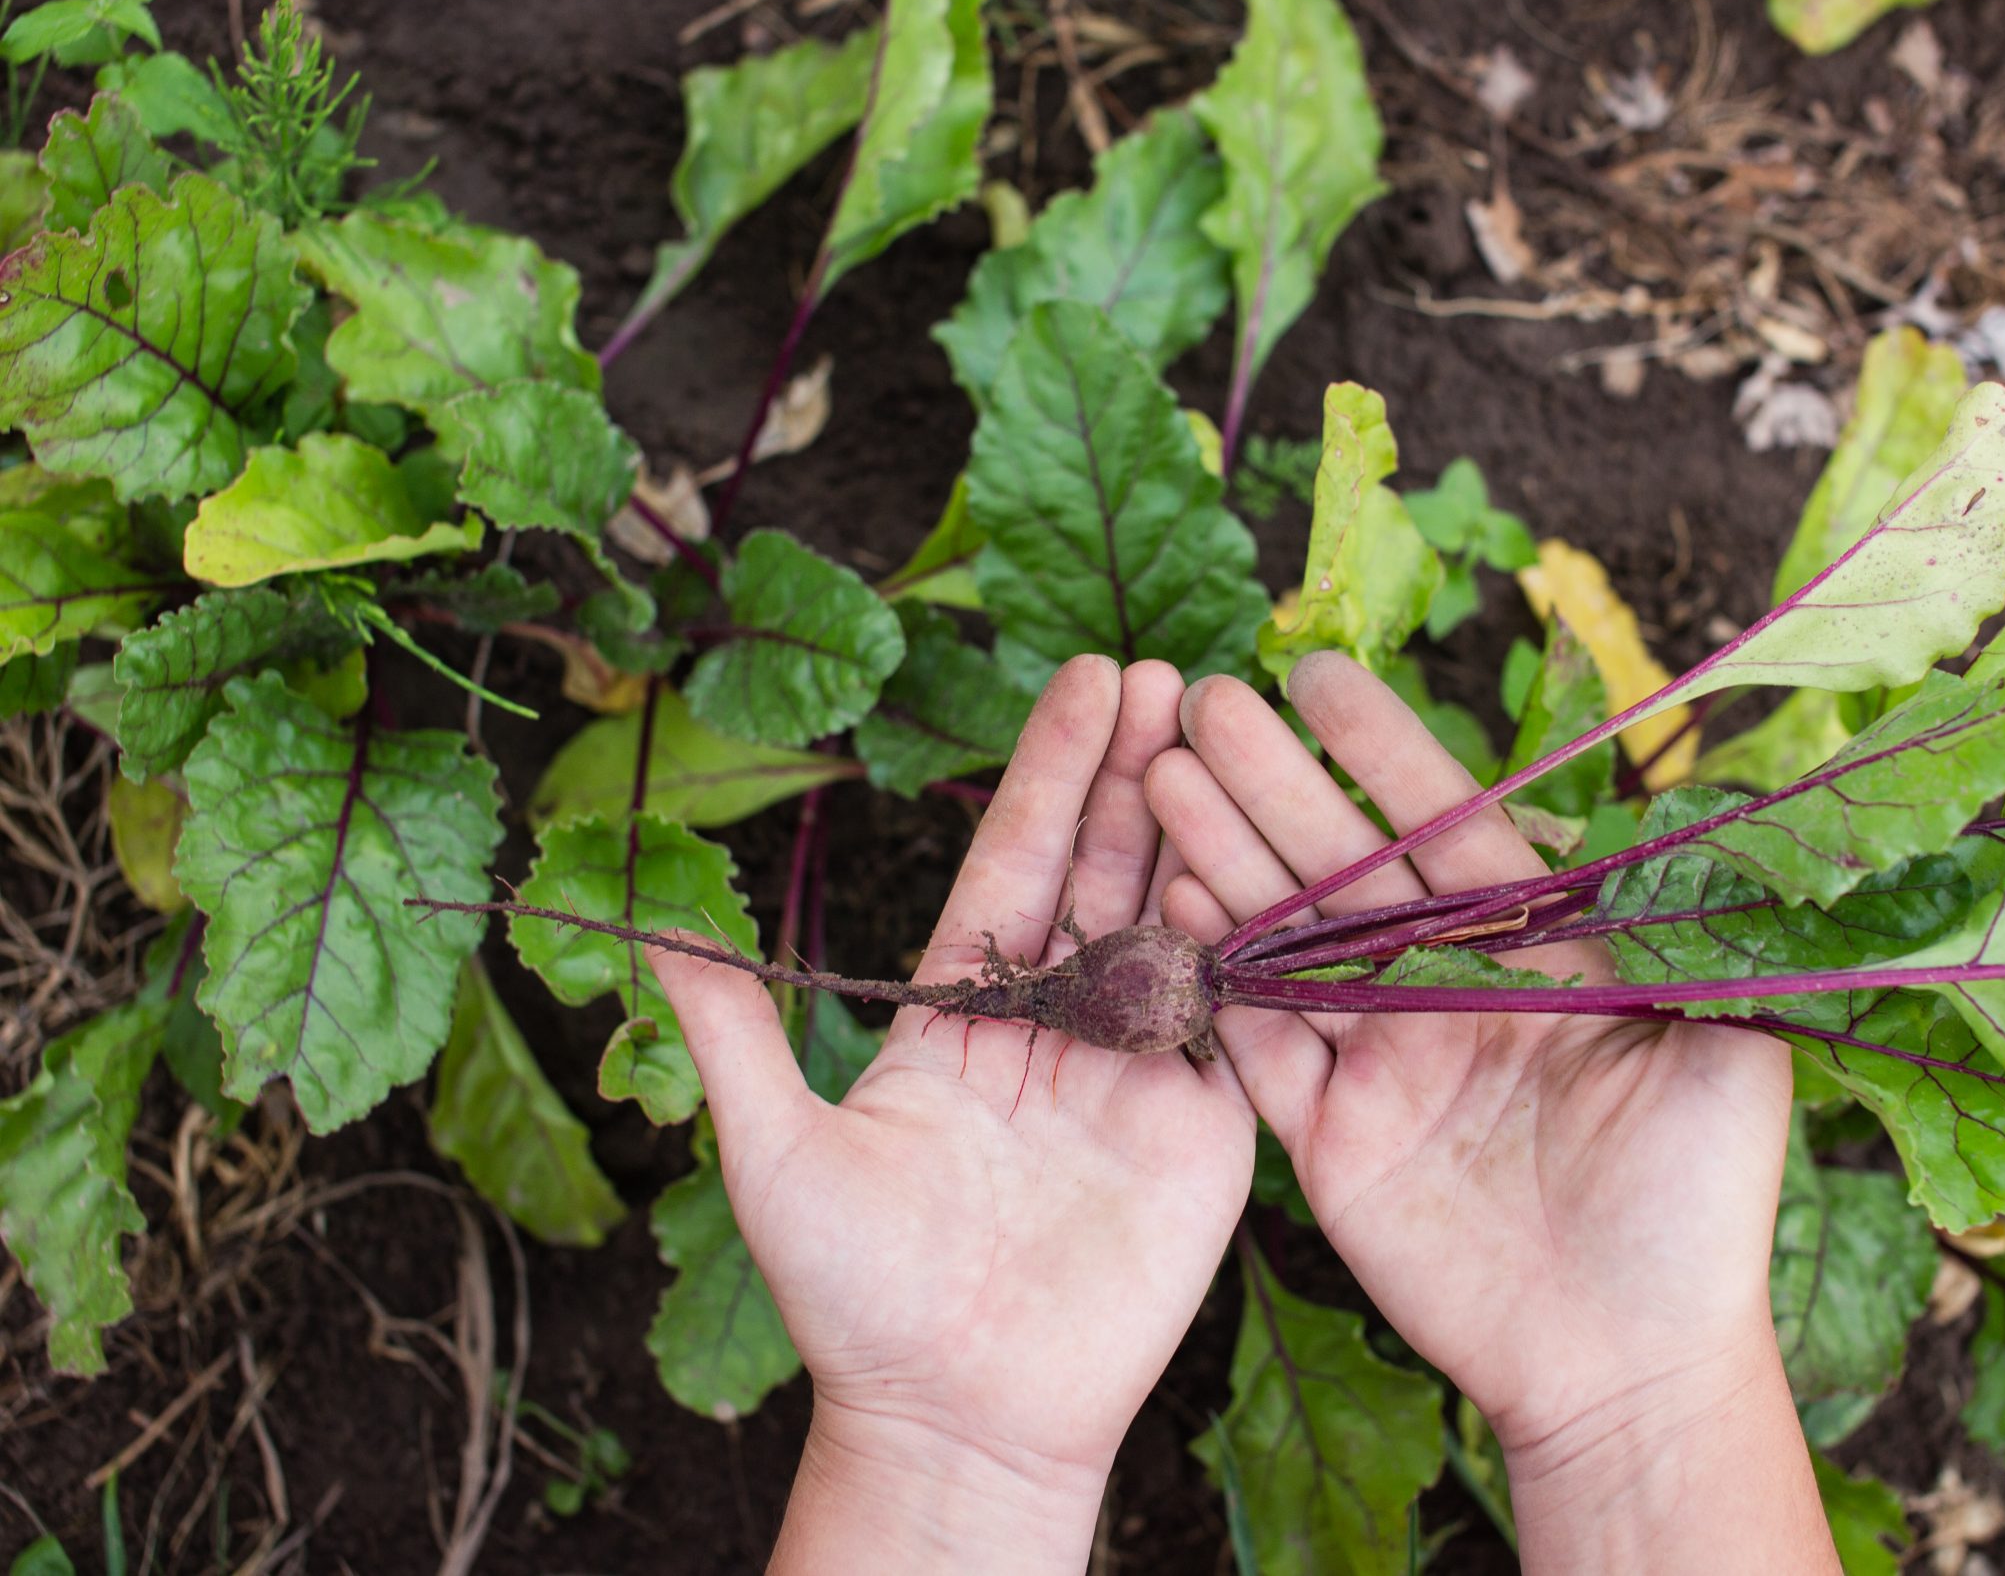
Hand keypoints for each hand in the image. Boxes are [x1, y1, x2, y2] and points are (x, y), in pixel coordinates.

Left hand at [649, 657, 1257, 1573]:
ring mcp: (1134, 1072)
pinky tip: (1265, 860)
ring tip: (1226, 732)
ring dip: (1198, 830)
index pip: (1016, 861)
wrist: (960, 1417)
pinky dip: (1247, 940)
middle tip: (1170, 672)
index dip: (1052, 769)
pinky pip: (1232, 1018)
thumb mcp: (775, 1154)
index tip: (1085, 678)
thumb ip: (733, 1036)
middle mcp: (1054, 1024)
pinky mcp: (1201, 1130)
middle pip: (1103, 869)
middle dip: (1136, 770)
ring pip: (1173, 924)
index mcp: (963, 1013)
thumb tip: (654, 933)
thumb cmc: (858, 1298)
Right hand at [1147, 652, 1832, 1573]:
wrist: (1633, 1363)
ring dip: (1226, 855)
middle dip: (1278, 782)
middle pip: (1349, 869)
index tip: (1320, 675)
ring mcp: (1385, 1064)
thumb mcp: (1729, 1054)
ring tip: (1160, 773)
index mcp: (1541, 960)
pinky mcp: (1334, 1139)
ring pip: (1289, 940)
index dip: (1386, 752)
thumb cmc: (1701, 1211)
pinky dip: (1217, 979)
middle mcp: (1451, 996)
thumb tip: (1685, 827)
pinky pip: (1261, 1045)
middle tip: (1204, 700)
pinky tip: (1168, 901)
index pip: (1451, 829)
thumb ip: (1689, 941)